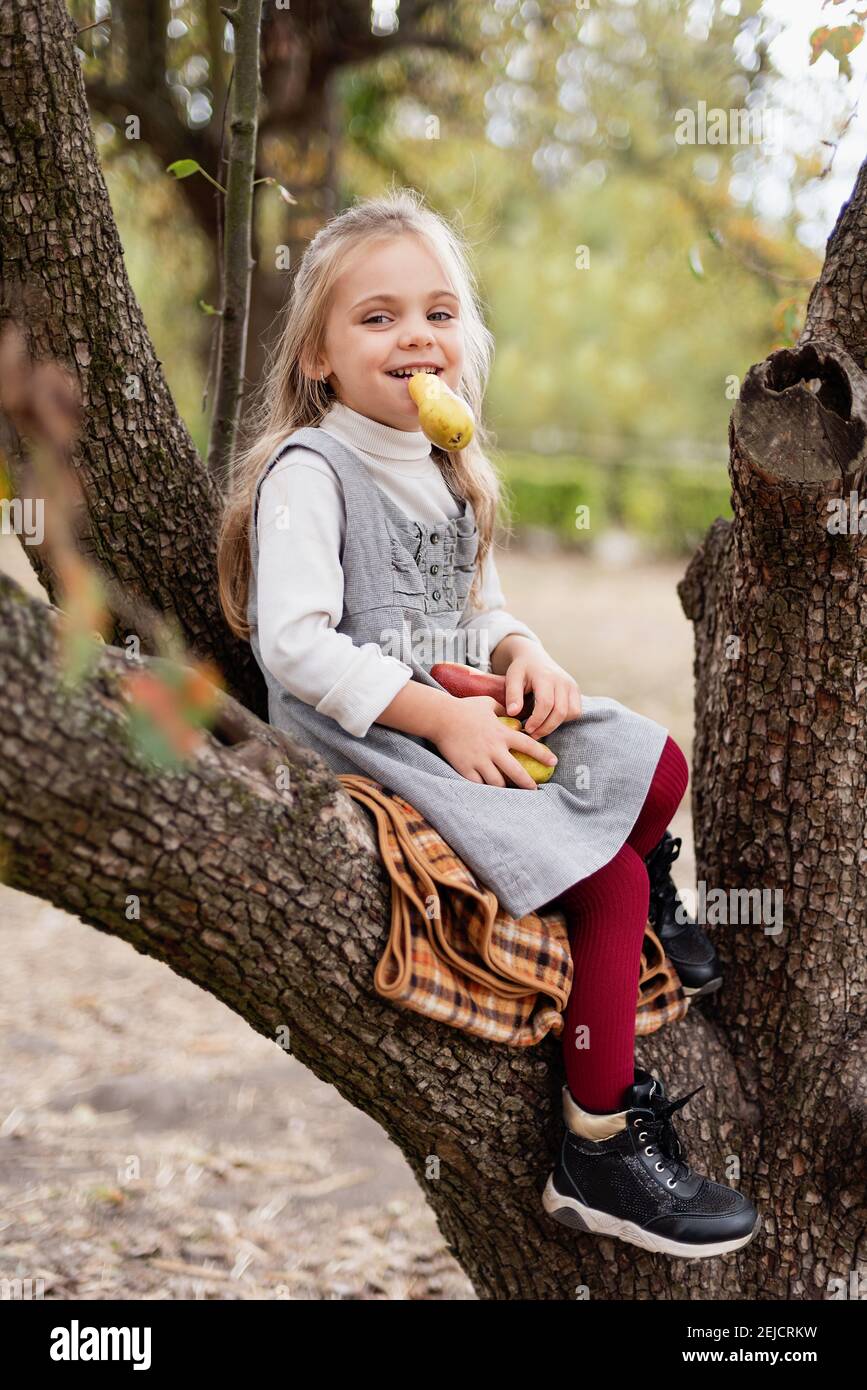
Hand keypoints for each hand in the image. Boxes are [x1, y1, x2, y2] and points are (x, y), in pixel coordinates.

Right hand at [429, 694, 557, 789]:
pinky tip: (488, 791)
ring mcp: (479, 760)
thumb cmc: (464, 708)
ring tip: (509, 792)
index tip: (553, 762)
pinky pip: (478, 784)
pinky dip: (484, 788)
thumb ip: (502, 709)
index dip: (542, 755)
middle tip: (534, 789)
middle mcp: (494, 749)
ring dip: (505, 788)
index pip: (528, 745)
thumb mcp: (487, 703)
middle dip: (527, 784)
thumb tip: (511, 711)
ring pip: (497, 782)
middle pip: (516, 772)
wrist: (441, 717)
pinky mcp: (465, 768)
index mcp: (502, 734)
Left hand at [503, 649, 581, 738]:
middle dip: (546, 727)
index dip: (537, 720)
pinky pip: (576, 711)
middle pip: (560, 711)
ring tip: (540, 727)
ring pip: (571, 713)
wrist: (534, 658)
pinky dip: (564, 719)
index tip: (526, 729)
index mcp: (546, 677)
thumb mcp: (512, 678)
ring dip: (556, 724)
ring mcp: (572, 685)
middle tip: (533, 734)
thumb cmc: (522, 669)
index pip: (546, 703)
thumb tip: (512, 713)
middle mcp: (562, 681)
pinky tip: (550, 718)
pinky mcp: (576, 691)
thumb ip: (512, 695)